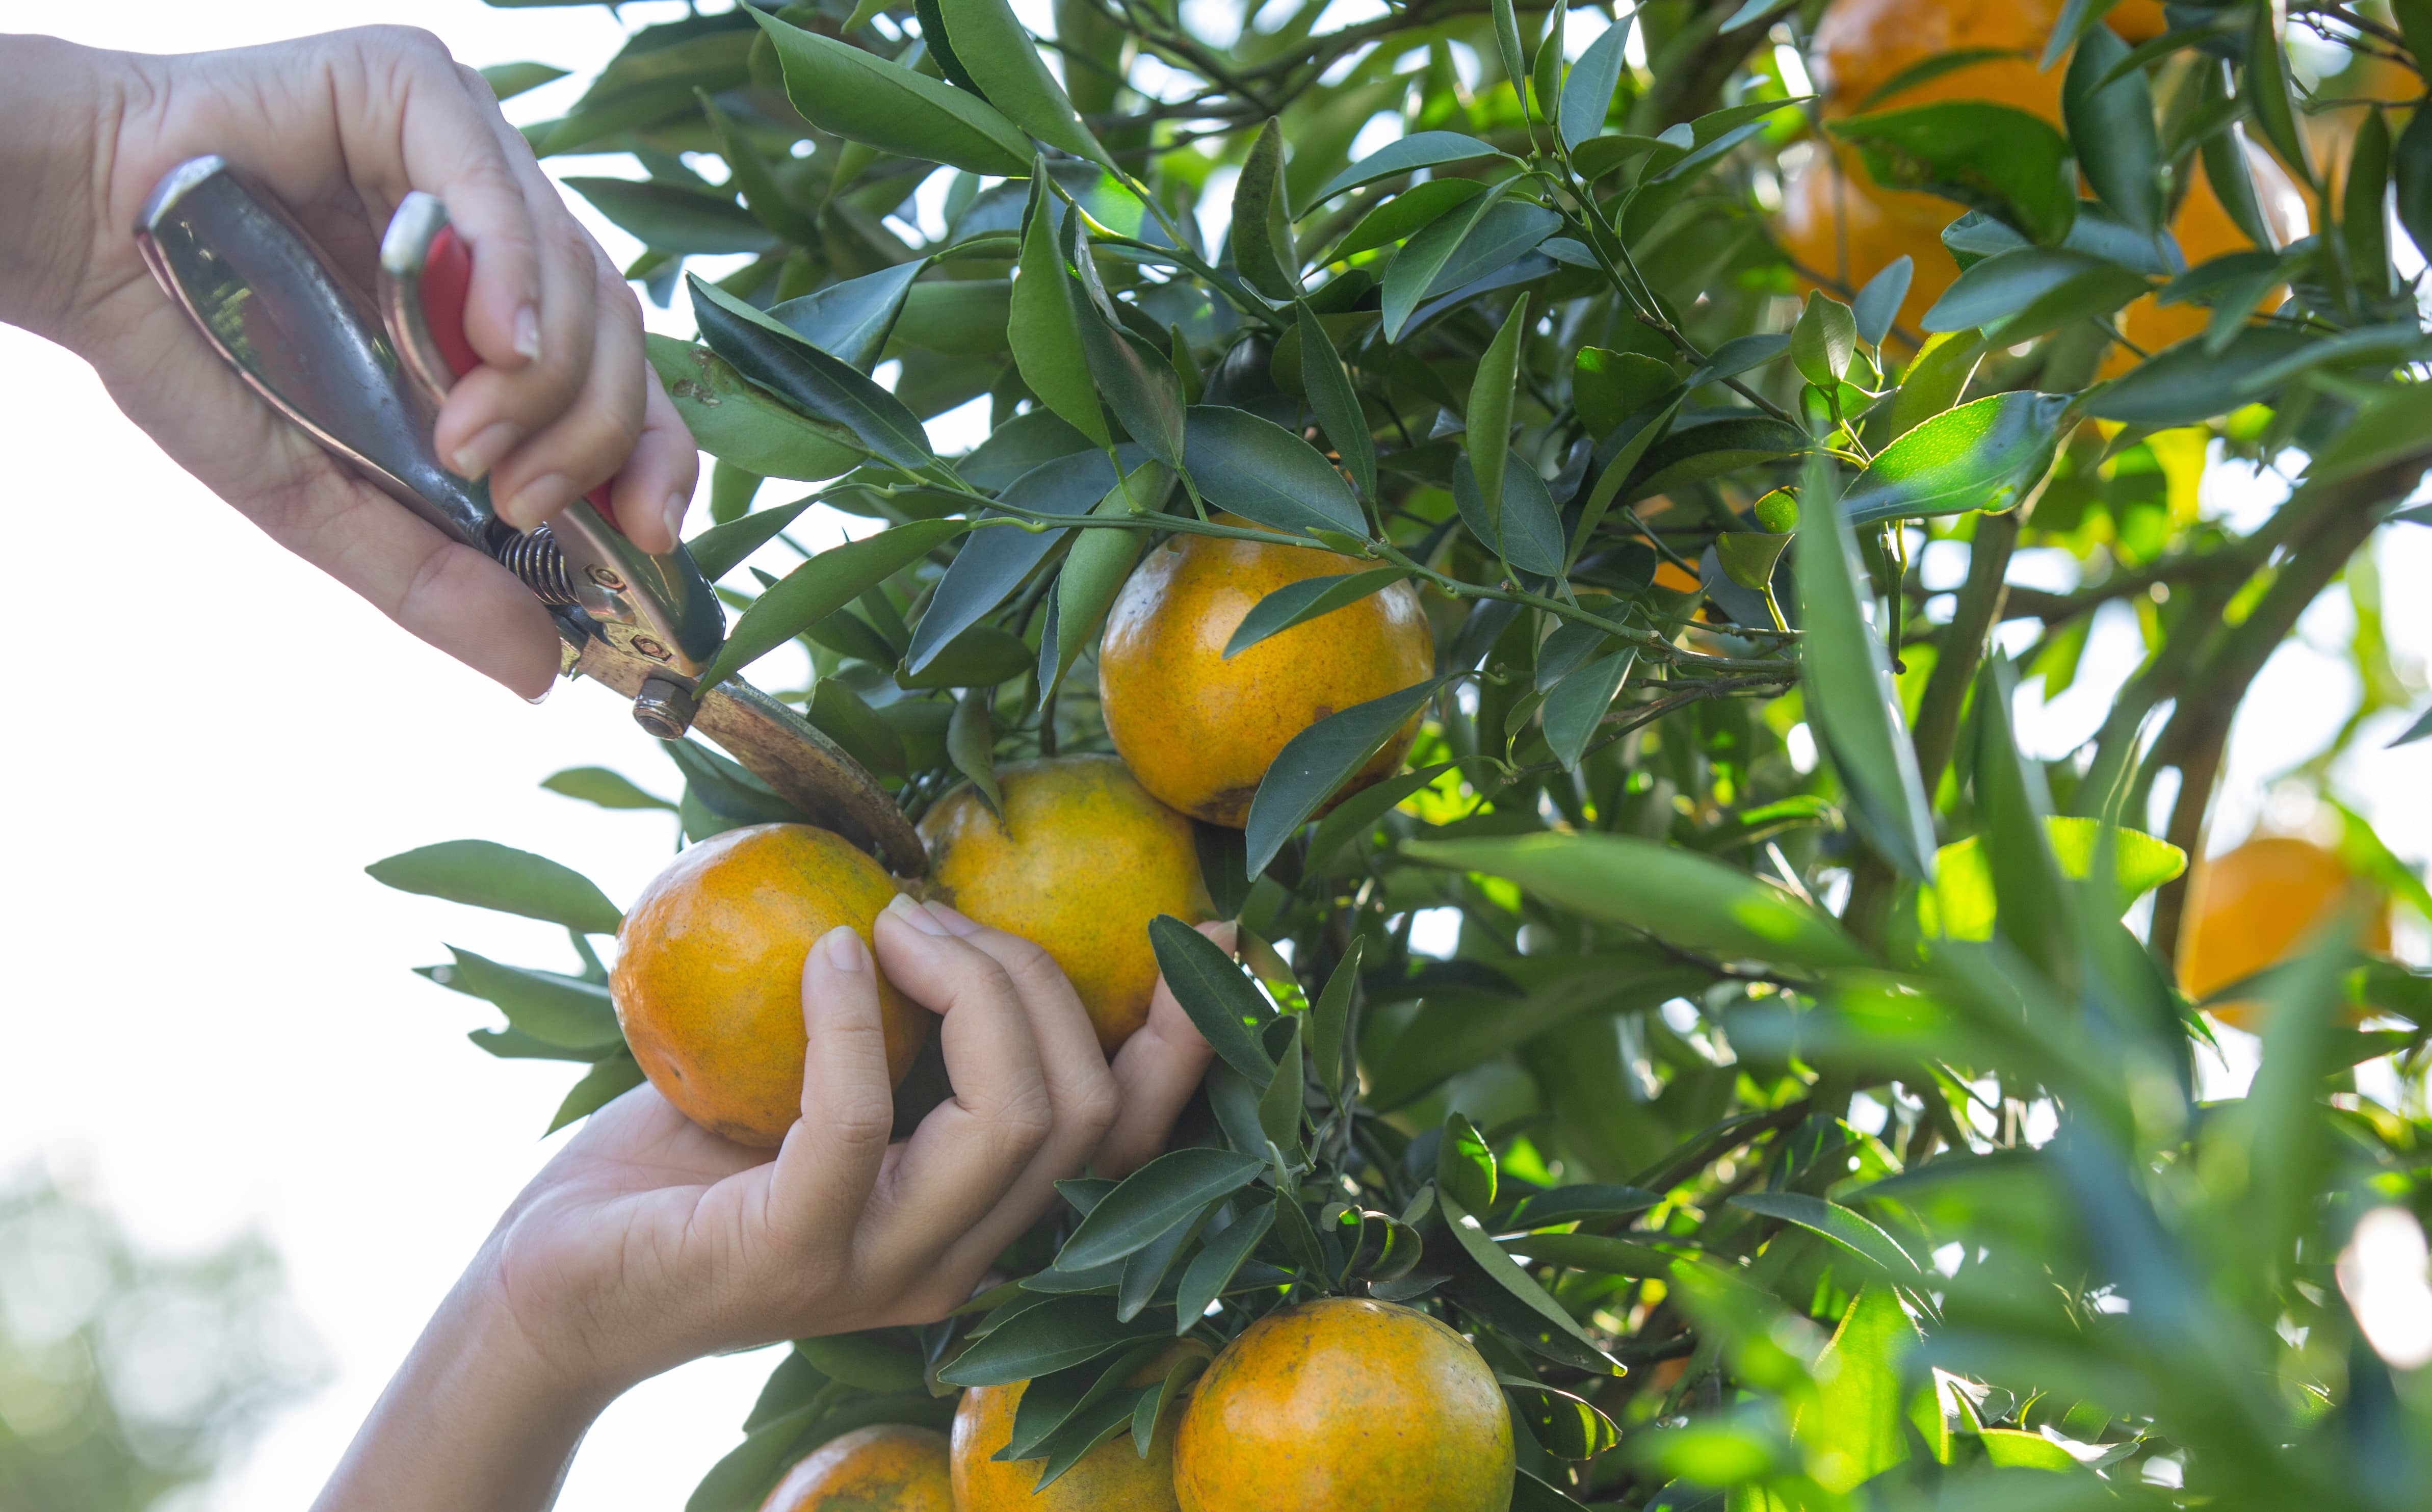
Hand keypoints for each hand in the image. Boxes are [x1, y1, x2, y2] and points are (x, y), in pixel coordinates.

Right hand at [0, 30, 697, 697]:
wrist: (71, 240)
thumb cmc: (202, 355)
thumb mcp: (331, 496)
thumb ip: (436, 574)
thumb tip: (540, 671)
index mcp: (497, 309)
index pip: (627, 379)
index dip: (656, 459)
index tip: (653, 538)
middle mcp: (498, 221)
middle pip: (618, 332)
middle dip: (591, 436)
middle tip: (520, 500)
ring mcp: (464, 147)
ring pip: (576, 271)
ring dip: (543, 382)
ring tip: (464, 444)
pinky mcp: (415, 85)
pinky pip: (500, 185)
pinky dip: (513, 277)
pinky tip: (497, 348)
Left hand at [311, 899, 1219, 1511]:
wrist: (548, 1284)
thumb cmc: (686, 1155)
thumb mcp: (819, 1074)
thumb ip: (905, 1021)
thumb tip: (953, 882)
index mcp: (983, 1215)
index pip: (1133, 1138)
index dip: (1184, 1035)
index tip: (1200, 927)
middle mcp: (958, 1258)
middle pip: (1086, 1109)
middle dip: (1035, 976)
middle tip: (932, 911)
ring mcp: (881, 1269)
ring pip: (1015, 1120)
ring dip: (971, 986)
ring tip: (893, 924)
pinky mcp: (790, 1260)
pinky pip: (862, 1126)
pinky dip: (856, 1020)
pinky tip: (832, 957)